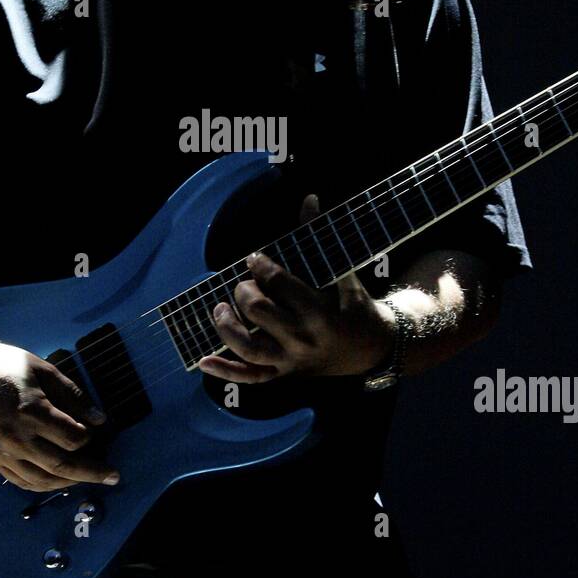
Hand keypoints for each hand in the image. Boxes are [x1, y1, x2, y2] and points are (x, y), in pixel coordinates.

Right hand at [0, 340, 118, 491]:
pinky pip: (21, 481)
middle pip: (62, 465)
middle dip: (91, 473)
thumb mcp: (43, 370)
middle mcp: (17, 437)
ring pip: (42, 479)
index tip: (96, 434)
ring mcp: (1, 451)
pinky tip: (56, 481)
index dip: (89, 439)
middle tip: (112, 476)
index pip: (73, 439)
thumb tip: (100, 420)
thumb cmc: (4, 364)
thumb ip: (73, 396)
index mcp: (32, 412)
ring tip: (86, 479)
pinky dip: (43, 485)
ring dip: (68, 483)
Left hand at [198, 194, 393, 384]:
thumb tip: (308, 199)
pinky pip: (251, 378)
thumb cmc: (354, 305)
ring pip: (248, 348)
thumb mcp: (343, 272)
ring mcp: (292, 361)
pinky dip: (225, 372)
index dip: (261, 267)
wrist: (374, 348)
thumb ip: (320, 237)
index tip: (254, 259)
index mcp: (319, 312)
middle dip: (245, 293)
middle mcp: (303, 339)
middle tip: (245, 285)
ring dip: (227, 328)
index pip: (278, 284)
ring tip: (220, 309)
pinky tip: (203, 362)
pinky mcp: (285, 375)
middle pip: (259, 313)